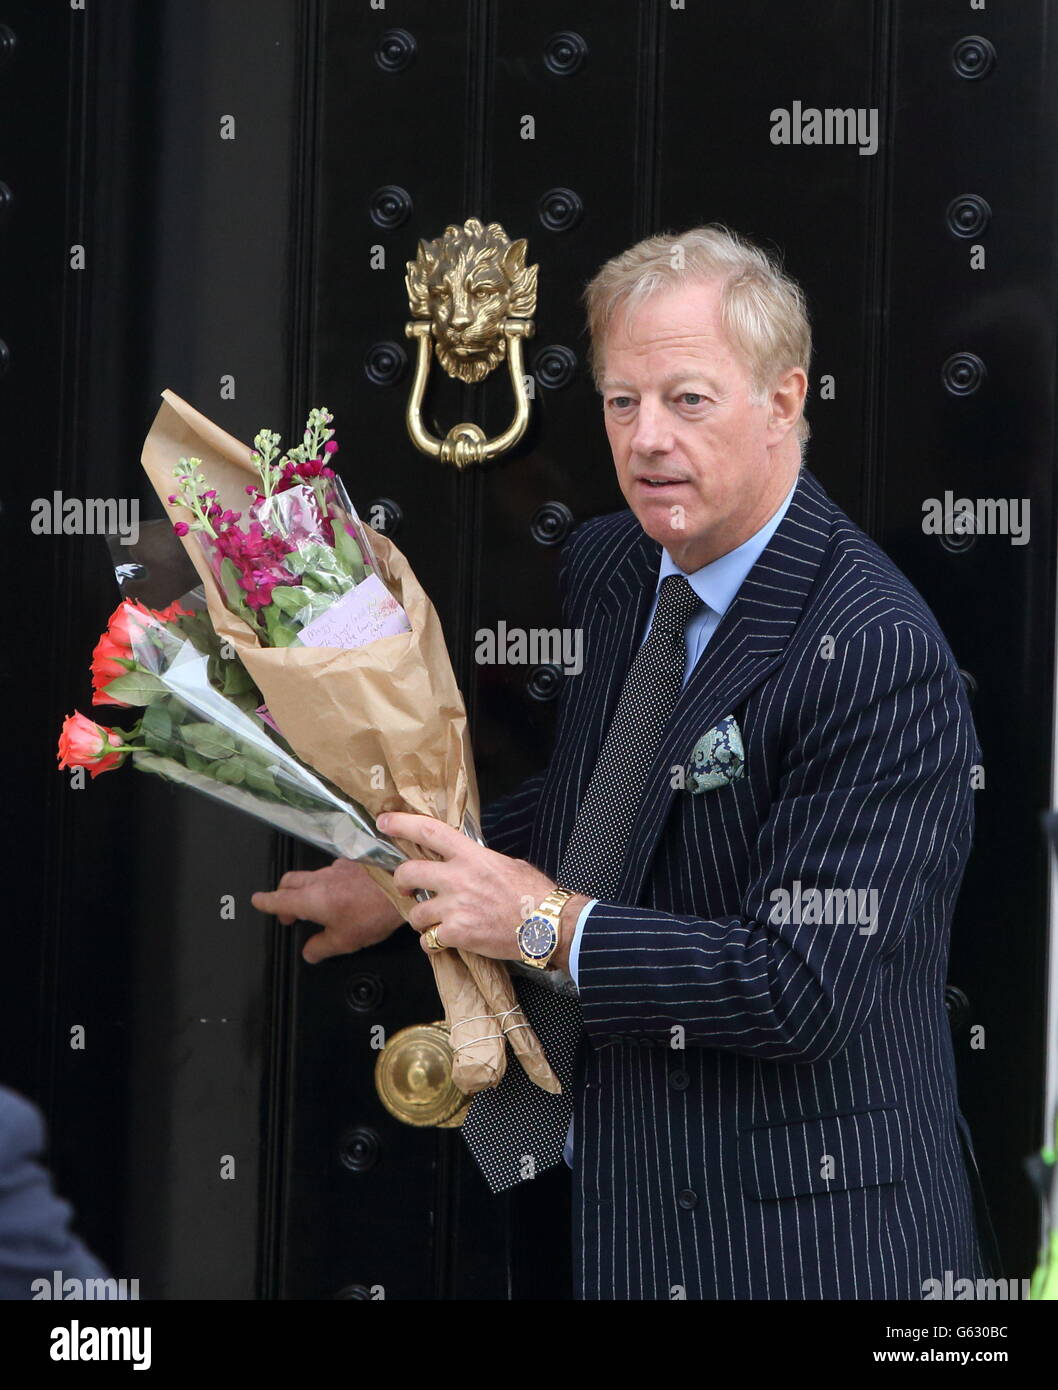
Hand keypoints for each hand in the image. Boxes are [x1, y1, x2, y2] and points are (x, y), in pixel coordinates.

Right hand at [251, 858, 404, 963]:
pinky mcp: (353, 862)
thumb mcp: (345, 940)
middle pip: (289, 882)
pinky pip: (332, 870)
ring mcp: (336, 868)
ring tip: (316, 905)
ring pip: (311, 875)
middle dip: (282, 895)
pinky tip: (341, 891)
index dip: (265, 902)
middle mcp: (320, 879)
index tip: (257, 901)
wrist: (402, 884)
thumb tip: (309, 952)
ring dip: (306, 888)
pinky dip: (328, 881)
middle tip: (287, 912)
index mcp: (310, 899)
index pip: (278, 900)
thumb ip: (322, 947)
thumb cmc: (374, 911)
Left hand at [378, 811, 581, 966]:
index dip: (403, 824)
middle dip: (401, 881)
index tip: (384, 822)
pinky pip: (428, 941)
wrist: (548, 926)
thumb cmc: (534, 895)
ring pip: (416, 913)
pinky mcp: (457, 934)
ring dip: (422, 920)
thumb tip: (466, 863)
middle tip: (406, 888)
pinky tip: (446, 942)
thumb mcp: (507, 864)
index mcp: (472, 856)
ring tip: (437, 923)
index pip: (430, 832)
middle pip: (409, 873)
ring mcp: (456, 907)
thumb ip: (479, 862)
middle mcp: (459, 878)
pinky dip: (433, 944)